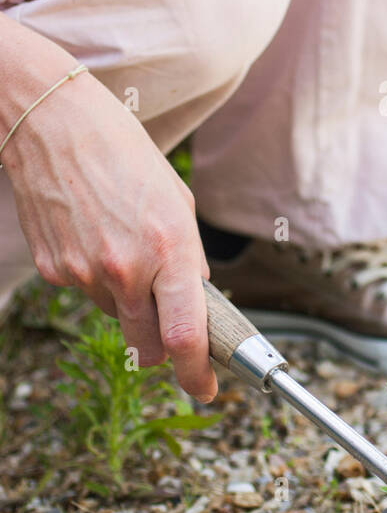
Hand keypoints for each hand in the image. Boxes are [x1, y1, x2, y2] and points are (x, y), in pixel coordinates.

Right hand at [3, 65, 216, 401]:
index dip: (198, 373)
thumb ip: (188, 257)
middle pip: (149, 343)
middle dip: (164, 347)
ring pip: (117, 315)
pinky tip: (95, 237)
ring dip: (129, 300)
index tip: (207, 388)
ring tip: (125, 245)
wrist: (54, 125)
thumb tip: (194, 299)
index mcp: (169, 247)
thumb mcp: (177, 201)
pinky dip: (98, 279)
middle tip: (174, 333)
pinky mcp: (53, 270)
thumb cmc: (123, 153)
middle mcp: (125, 268)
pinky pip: (86, 293)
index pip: (185, 335)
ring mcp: (83, 273)